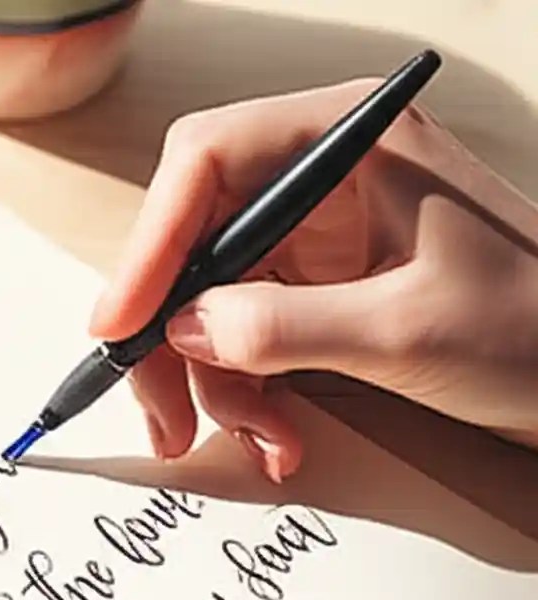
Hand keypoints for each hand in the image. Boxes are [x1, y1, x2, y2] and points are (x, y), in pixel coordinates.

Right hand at [90, 78, 537, 480]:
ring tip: (254, 440)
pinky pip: (240, 329)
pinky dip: (242, 386)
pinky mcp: (312, 283)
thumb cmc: (536, 331)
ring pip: (207, 295)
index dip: (150, 243)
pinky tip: (272, 433)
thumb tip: (182, 330)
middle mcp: (318, 175)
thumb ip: (281, 328)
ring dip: (210, 378)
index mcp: (347, 141)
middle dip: (172, 333)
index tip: (121, 323)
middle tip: (160, 412)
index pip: (207, 163)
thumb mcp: (403, 334)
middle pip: (192, 238)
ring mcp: (313, 231)